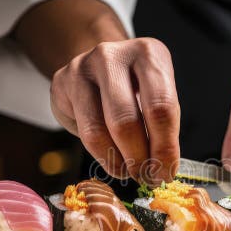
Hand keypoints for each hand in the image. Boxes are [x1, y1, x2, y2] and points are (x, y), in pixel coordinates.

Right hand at [51, 37, 180, 182]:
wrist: (97, 67)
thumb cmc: (135, 87)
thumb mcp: (156, 96)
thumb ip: (161, 125)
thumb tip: (163, 168)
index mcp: (150, 54)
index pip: (161, 107)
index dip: (164, 147)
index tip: (167, 172)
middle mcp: (115, 55)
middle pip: (127, 120)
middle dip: (139, 158)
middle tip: (147, 176)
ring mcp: (84, 66)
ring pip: (100, 130)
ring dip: (118, 161)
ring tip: (129, 171)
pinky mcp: (63, 82)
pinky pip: (83, 131)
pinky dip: (102, 155)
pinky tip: (112, 160)